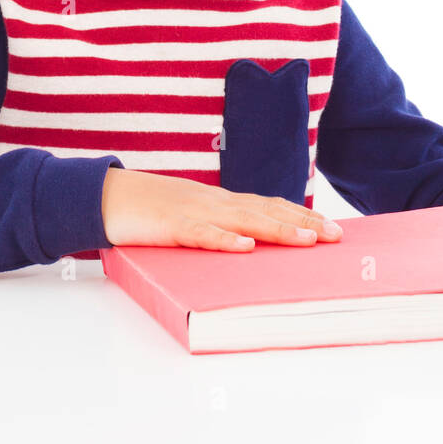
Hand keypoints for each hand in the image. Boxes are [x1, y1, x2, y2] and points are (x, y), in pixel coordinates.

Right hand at [101, 168, 343, 251]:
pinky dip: (224, 240)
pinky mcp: (172, 226)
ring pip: (243, 221)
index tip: (328, 225)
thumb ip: (218, 226)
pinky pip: (201, 234)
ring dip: (277, 230)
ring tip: (306, 240)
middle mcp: (214, 203)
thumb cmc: (149, 210)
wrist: (108, 196)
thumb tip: (247, 245)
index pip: (268, 205)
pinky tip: (244, 247)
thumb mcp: (191, 216)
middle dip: (303, 222)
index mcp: (220, 201)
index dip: (300, 214)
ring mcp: (194, 212)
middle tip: (334, 235)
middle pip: (266, 211)